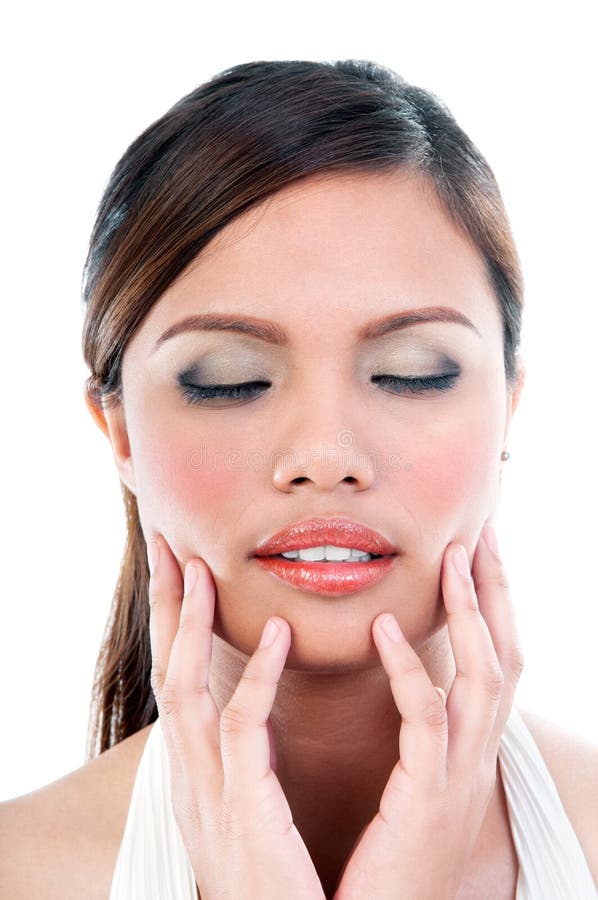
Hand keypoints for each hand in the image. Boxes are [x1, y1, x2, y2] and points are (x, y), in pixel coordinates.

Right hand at [147, 533, 324, 899]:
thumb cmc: (270, 880)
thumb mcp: (247, 808)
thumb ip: (246, 759)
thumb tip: (251, 718)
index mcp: (198, 769)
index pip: (179, 678)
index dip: (176, 621)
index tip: (180, 568)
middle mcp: (191, 773)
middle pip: (168, 669)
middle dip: (164, 606)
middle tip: (163, 544)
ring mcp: (208, 792)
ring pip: (184, 689)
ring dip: (190, 625)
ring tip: (198, 568)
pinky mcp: (240, 813)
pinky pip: (240, 731)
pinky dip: (256, 678)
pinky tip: (278, 634)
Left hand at [332, 523, 524, 899]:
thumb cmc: (396, 858)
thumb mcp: (420, 787)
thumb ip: (424, 737)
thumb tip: (419, 690)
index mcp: (470, 750)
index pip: (496, 662)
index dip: (494, 606)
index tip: (480, 553)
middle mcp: (477, 756)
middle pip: (505, 656)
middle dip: (498, 592)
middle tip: (483, 534)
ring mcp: (460, 776)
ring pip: (483, 678)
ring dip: (470, 613)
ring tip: (452, 557)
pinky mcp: (427, 797)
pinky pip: (426, 721)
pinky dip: (410, 670)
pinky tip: (385, 628)